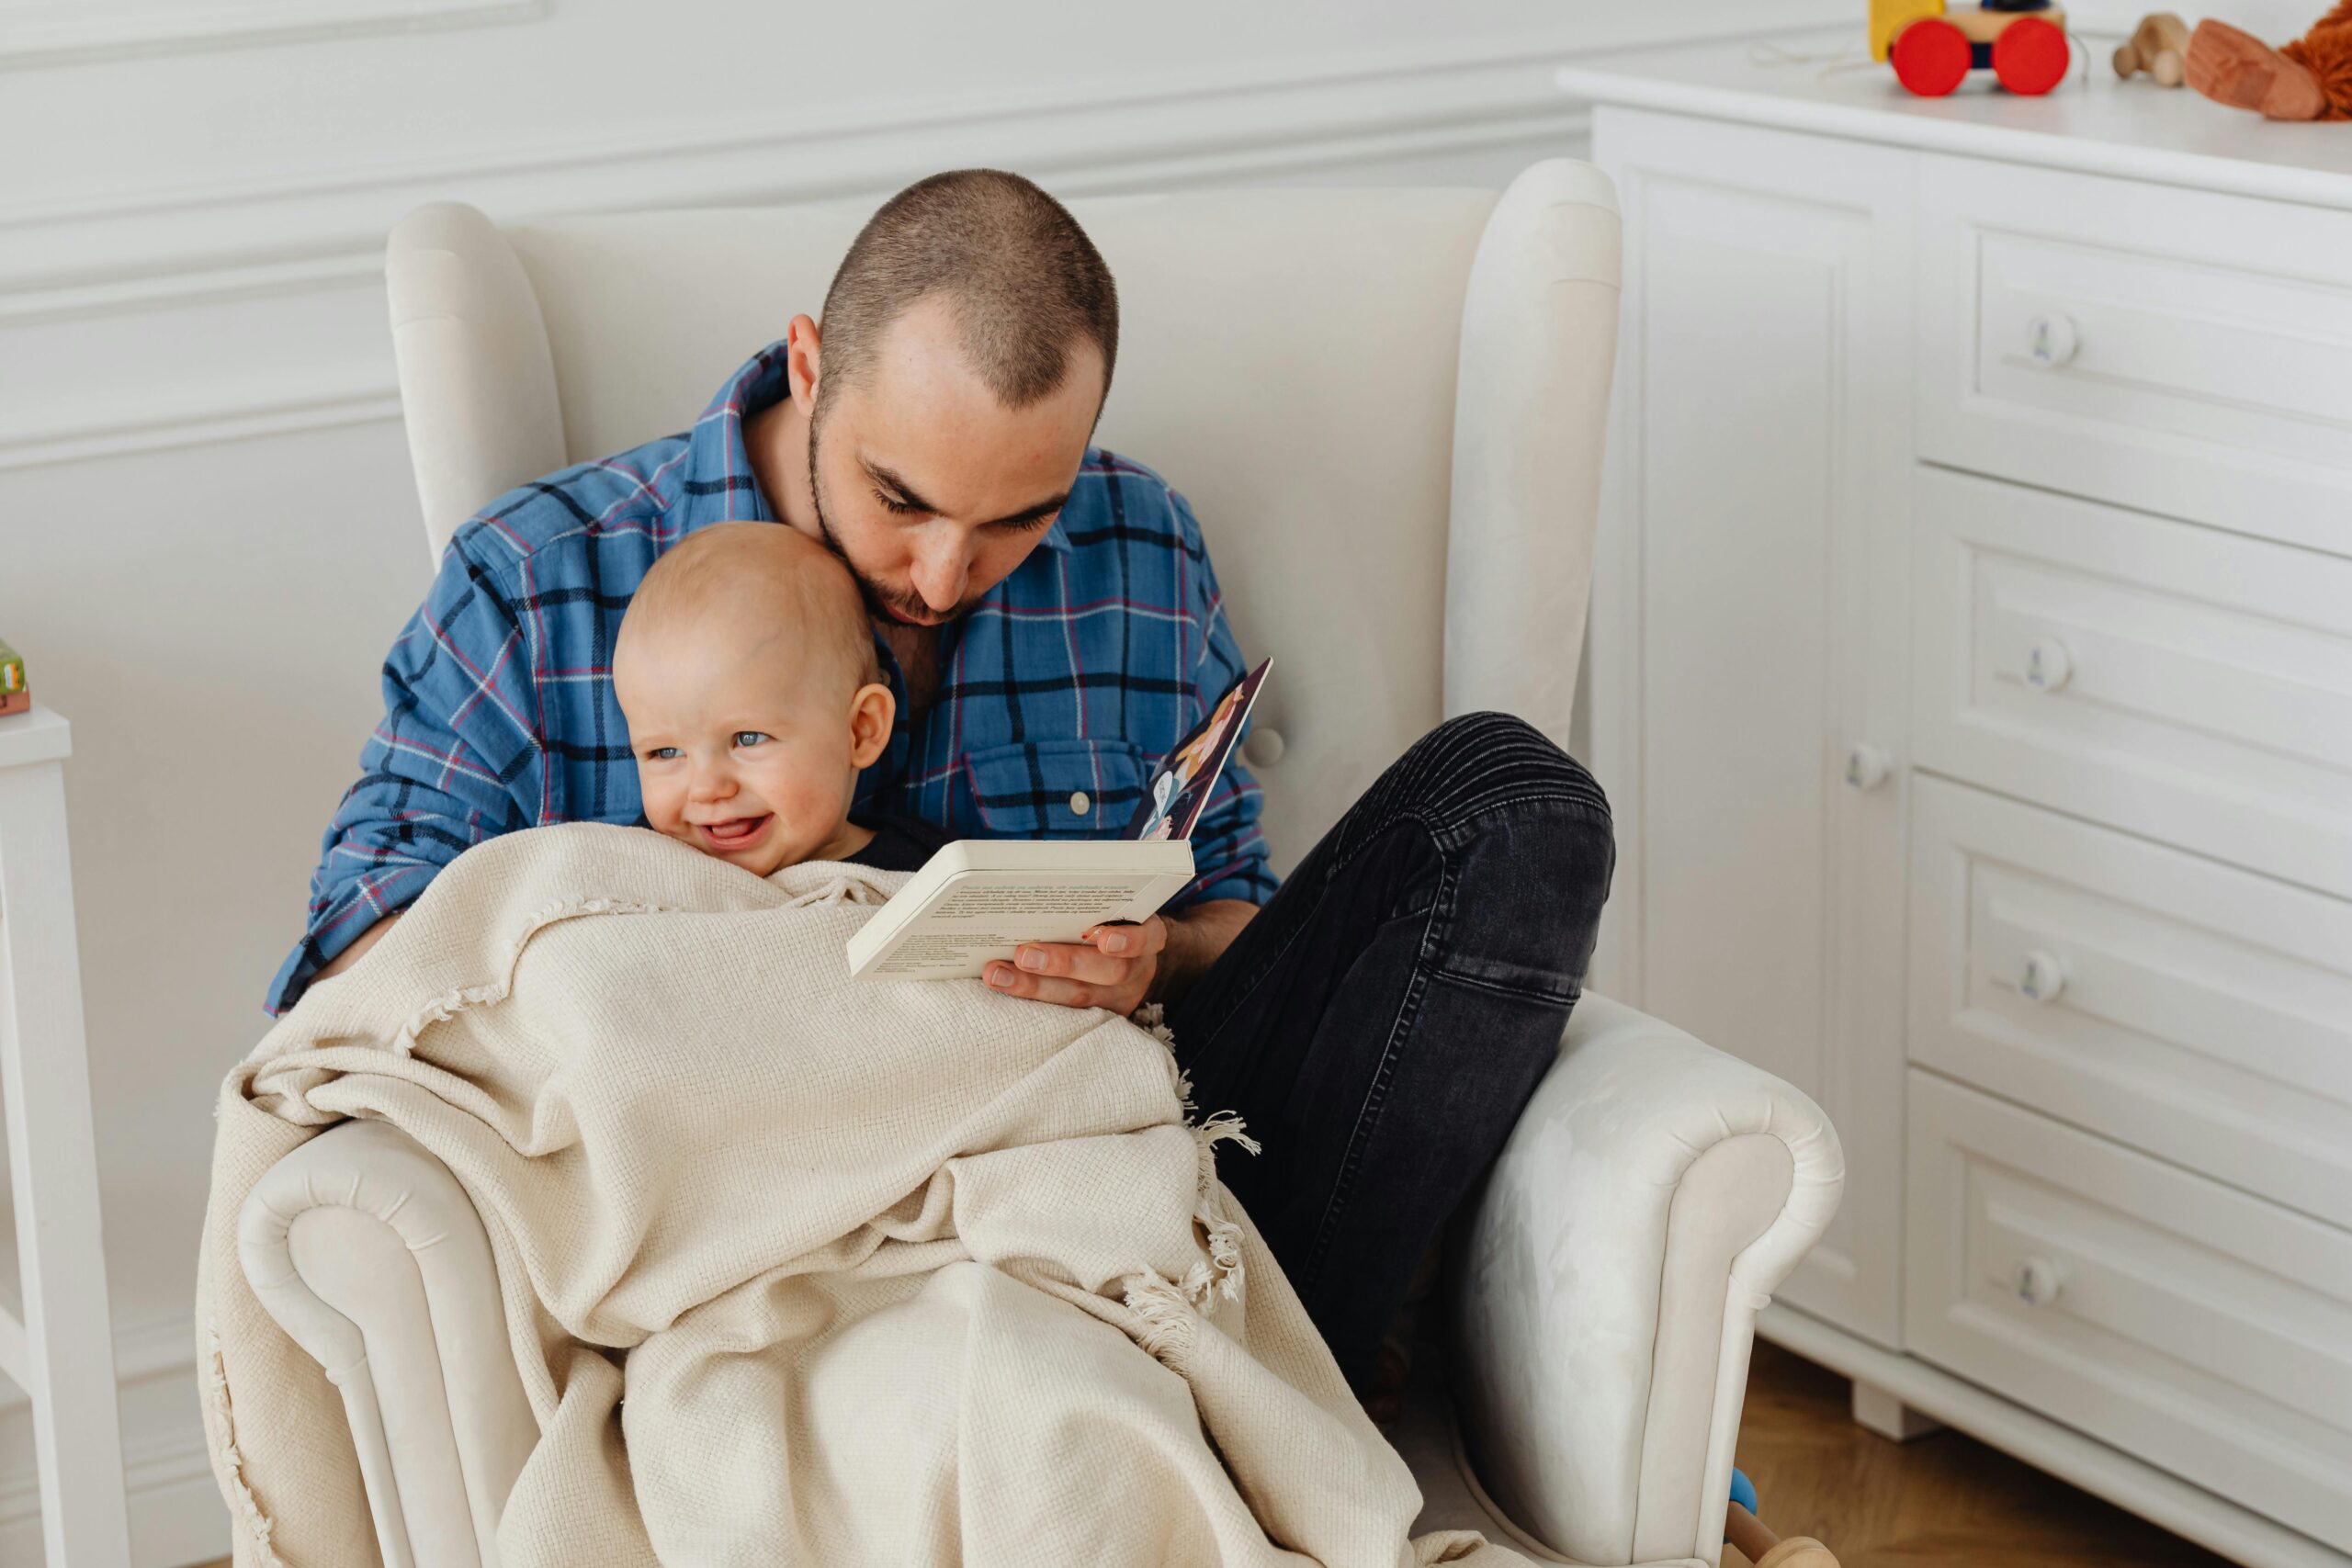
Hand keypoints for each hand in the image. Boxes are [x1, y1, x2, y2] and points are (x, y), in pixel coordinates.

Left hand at [983, 917, 1165, 1013]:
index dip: (1130, 940)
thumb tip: (1046, 879)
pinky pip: (1063, 1017)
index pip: (1149, 937)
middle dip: (1063, 963)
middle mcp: (1138, 969)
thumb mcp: (1117, 907)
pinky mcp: (1097, 1018)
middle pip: (1108, 971)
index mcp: (1149, 934)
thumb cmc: (1113, 921)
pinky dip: (1031, 1002)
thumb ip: (1095, 899)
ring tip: (997, 974)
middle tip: (1024, 954)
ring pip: (1079, 997)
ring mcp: (1118, 998)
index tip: (1105, 940)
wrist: (1131, 960)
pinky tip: (1003, 989)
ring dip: (1034, 986)